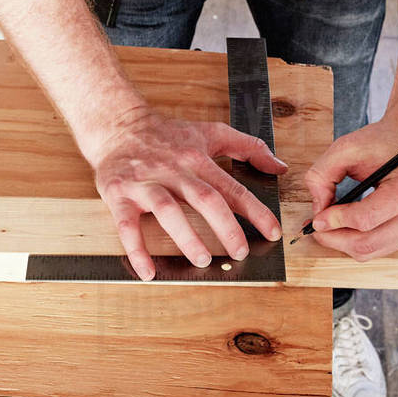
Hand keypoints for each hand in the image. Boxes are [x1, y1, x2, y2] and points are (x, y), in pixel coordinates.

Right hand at [87, 106, 286, 279]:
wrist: (117, 125)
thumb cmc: (166, 135)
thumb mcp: (210, 132)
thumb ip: (248, 147)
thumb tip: (280, 167)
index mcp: (198, 159)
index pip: (232, 188)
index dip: (255, 211)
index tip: (272, 232)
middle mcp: (174, 170)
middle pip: (204, 199)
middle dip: (225, 228)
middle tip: (240, 252)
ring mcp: (145, 183)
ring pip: (168, 211)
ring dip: (186, 237)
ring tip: (203, 259)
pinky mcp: (119, 195)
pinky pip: (126, 225)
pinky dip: (136, 249)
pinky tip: (148, 271)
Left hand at [302, 121, 397, 260]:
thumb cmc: (384, 141)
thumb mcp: (347, 147)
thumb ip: (322, 175)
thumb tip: (318, 212)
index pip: (366, 219)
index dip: (335, 221)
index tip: (316, 218)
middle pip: (368, 243)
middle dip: (335, 239)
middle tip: (317, 228)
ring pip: (373, 251)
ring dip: (345, 243)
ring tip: (329, 227)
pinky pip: (381, 248)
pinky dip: (360, 241)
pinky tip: (348, 227)